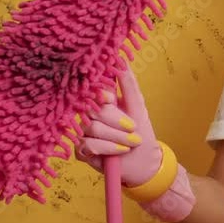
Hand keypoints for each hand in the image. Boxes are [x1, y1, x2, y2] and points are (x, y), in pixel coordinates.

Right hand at [75, 65, 162, 187]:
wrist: (143, 162)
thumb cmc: (141, 132)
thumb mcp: (138, 106)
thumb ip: (128, 84)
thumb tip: (120, 59)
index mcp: (103, 101)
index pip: (95, 90)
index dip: (102, 94)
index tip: (111, 100)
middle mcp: (90, 114)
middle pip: (95, 109)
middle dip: (117, 121)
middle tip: (133, 128)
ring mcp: (83, 131)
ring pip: (92, 128)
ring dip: (116, 137)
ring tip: (130, 143)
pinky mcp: (80, 150)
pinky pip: (86, 145)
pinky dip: (106, 148)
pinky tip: (118, 152)